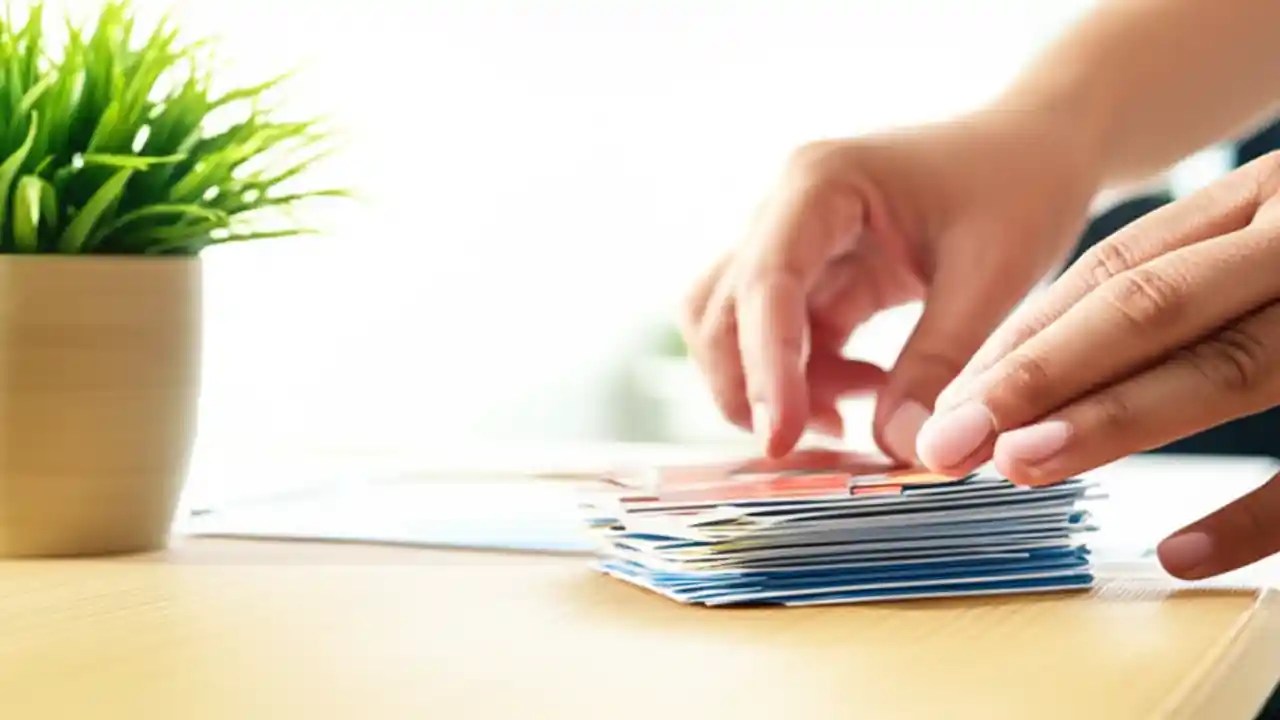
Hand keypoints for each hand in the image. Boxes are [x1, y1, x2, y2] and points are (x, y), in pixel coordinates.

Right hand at [680, 111, 1098, 458]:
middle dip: (750, 386)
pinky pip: (780, 340)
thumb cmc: (1021, 186)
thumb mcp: (992, 278)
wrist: (1038, 149)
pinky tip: (869, 390)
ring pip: (735, 329)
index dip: (765, 366)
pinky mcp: (811, 274)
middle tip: (805, 446)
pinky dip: (806, 380)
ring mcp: (791, 241)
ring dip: (771, 385)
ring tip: (846, 415)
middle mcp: (787, 208)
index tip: (780, 438)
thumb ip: (940, 364)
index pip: (766, 284)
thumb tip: (902, 449)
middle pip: (721, 311)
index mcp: (821, 184)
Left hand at [918, 151, 1279, 579]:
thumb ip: (1172, 285)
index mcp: (1257, 205)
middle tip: (957, 436)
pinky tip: (1178, 553)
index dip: (1028, 338)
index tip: (951, 401)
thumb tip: (1027, 367)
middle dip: (1043, 375)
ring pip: (1228, 367)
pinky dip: (1257, 513)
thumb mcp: (1258, 235)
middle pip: (1153, 309)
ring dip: (1117, 422)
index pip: (1118, 272)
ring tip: (1025, 465)